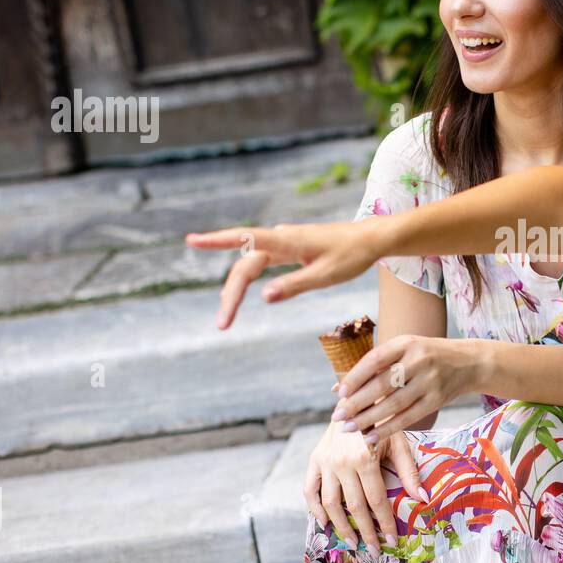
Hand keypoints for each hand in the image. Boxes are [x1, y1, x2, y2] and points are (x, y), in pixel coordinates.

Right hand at [184, 221, 379, 328]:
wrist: (371, 239)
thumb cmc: (352, 255)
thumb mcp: (326, 276)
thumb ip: (294, 285)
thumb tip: (263, 297)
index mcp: (288, 240)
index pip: (246, 238)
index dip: (217, 240)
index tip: (191, 240)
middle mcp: (281, 238)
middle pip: (245, 265)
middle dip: (231, 293)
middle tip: (222, 324)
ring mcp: (284, 242)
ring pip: (251, 265)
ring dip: (237, 289)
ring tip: (226, 317)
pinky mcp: (289, 248)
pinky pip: (261, 262)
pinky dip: (248, 279)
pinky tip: (238, 292)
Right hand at [303, 423, 427, 555]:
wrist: (357, 400)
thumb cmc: (383, 422)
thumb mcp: (400, 443)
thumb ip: (409, 472)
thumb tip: (423, 499)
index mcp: (365, 458)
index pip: (376, 501)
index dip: (384, 523)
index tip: (391, 540)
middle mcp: (342, 463)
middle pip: (354, 507)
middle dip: (365, 532)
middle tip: (373, 550)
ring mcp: (325, 462)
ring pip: (330, 504)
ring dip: (341, 526)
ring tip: (352, 541)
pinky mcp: (314, 460)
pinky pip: (310, 490)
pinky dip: (315, 509)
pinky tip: (325, 523)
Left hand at [331, 334, 478, 446]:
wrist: (469, 363)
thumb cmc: (426, 356)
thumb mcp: (404, 350)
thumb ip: (374, 367)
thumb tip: (338, 389)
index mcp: (406, 343)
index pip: (374, 360)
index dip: (355, 378)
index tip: (340, 394)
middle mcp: (419, 360)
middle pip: (382, 385)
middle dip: (356, 403)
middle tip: (337, 417)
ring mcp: (430, 381)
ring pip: (393, 404)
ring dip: (368, 419)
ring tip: (349, 428)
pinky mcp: (437, 400)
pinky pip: (408, 418)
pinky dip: (387, 429)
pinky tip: (371, 437)